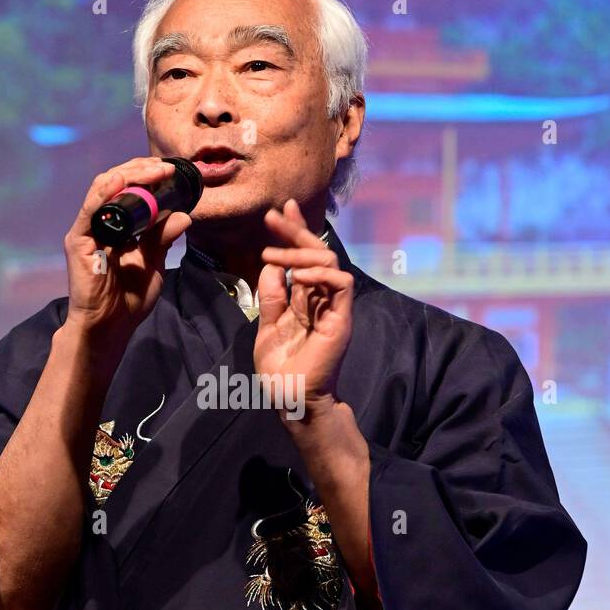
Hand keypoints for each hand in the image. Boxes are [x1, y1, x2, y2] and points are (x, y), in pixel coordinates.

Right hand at [64, 158, 191, 342]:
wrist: (109, 327)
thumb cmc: (128, 300)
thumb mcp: (153, 264)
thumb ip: (163, 238)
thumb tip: (185, 215)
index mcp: (118, 227)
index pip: (129, 190)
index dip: (147, 176)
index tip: (171, 170)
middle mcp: (101, 223)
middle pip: (116, 182)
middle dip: (140, 170)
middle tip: (165, 166)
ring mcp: (88, 230)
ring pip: (103, 188)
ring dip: (129, 174)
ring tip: (153, 170)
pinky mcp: (78, 240)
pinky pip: (91, 208)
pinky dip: (107, 191)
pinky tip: (123, 180)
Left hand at [254, 199, 353, 414]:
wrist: (291, 397)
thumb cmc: (280, 369)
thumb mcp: (267, 325)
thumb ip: (271, 296)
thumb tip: (270, 265)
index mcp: (305, 299)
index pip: (303, 259)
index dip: (294, 233)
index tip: (279, 212)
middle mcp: (322, 298)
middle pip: (316, 253)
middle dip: (296, 231)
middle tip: (275, 216)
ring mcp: (334, 307)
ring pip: (330, 261)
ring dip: (301, 252)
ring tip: (274, 255)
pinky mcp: (341, 317)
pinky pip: (341, 282)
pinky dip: (320, 273)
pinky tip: (298, 276)